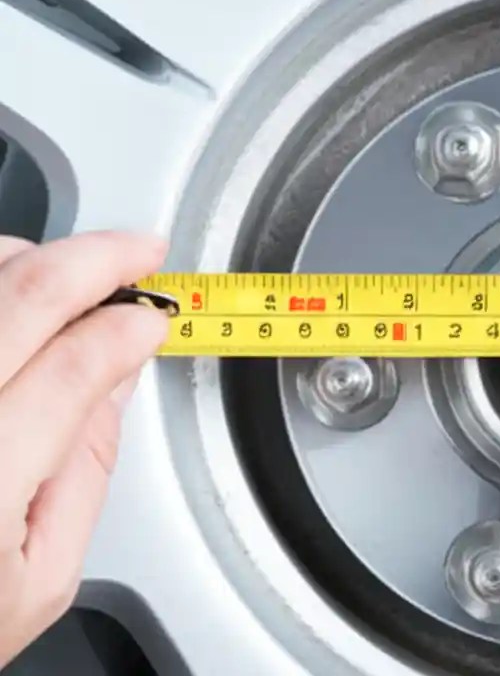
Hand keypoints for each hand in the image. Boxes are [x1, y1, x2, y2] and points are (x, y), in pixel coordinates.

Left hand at [0, 232, 168, 664]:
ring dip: (28, 258)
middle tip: (139, 249)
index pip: (77, 362)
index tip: (156, 318)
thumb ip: (86, 470)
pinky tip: (5, 288)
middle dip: (97, 257)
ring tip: (70, 271)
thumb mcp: (42, 577)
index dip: (130, 325)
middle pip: (20, 294)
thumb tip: (115, 381)